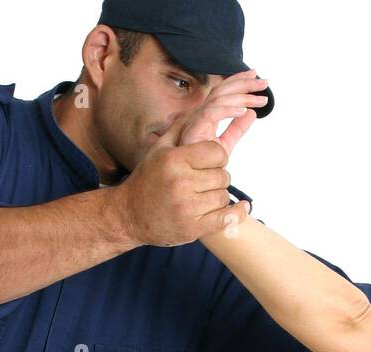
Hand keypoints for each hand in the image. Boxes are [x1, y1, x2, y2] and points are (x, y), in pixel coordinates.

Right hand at [110, 85, 258, 247]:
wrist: (129, 216)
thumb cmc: (147, 179)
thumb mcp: (158, 150)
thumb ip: (180, 128)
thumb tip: (200, 105)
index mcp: (175, 161)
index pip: (217, 152)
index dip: (217, 156)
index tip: (209, 161)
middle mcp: (181, 183)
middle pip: (223, 175)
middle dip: (217, 177)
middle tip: (204, 181)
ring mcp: (187, 208)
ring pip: (224, 196)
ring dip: (218, 196)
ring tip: (203, 196)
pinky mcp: (192, 229)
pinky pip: (225, 219)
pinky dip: (235, 214)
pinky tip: (241, 208)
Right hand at [178, 69, 266, 158]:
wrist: (190, 180)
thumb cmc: (201, 164)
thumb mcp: (225, 144)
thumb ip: (237, 129)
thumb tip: (252, 113)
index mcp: (206, 115)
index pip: (222, 91)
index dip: (238, 81)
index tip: (255, 76)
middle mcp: (200, 115)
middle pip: (221, 91)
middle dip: (243, 84)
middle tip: (264, 83)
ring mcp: (195, 122)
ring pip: (218, 100)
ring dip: (242, 98)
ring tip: (260, 101)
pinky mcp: (193, 131)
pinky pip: (210, 114)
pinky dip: (227, 110)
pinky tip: (242, 111)